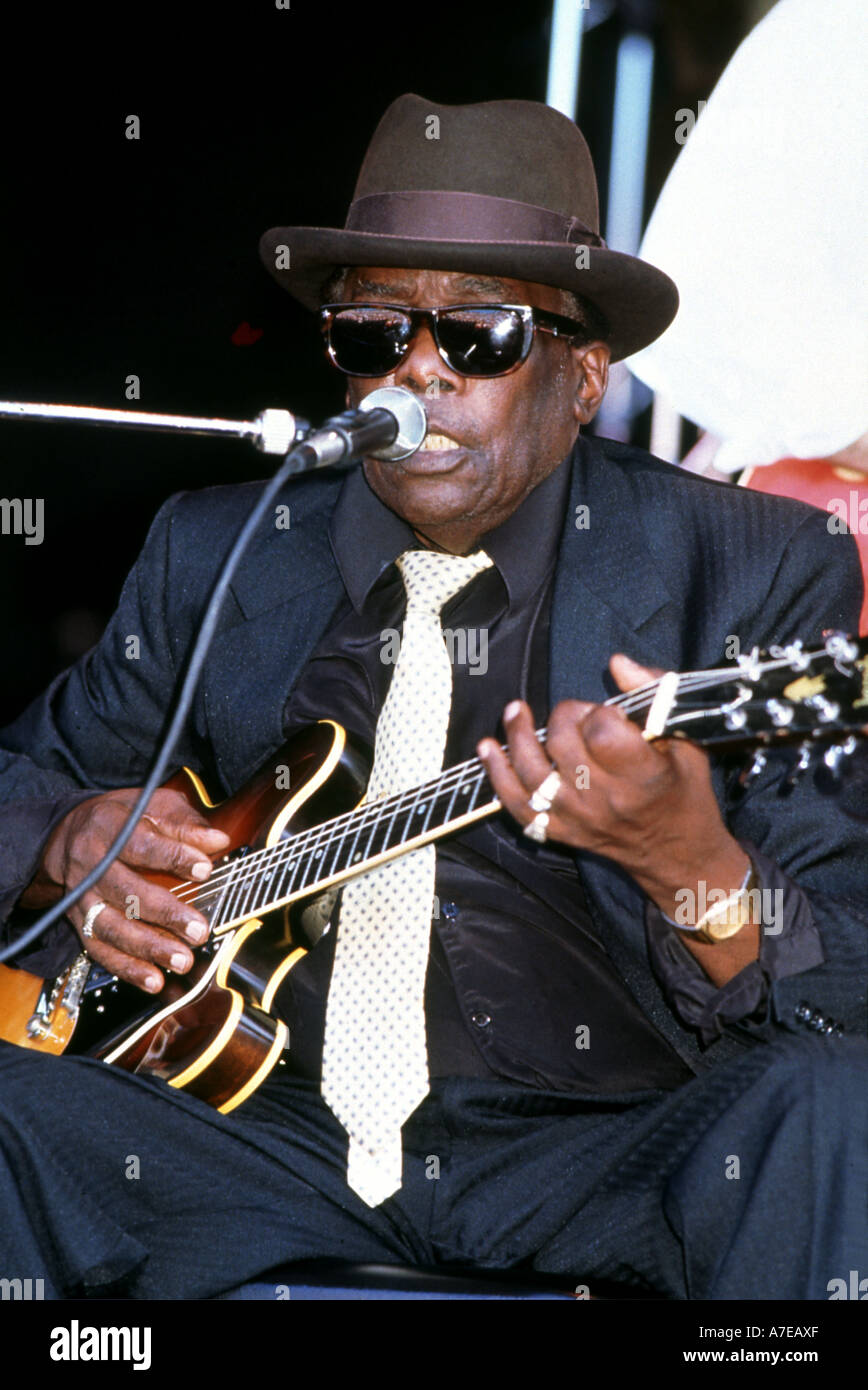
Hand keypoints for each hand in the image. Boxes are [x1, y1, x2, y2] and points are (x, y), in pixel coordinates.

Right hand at [25, 788, 230, 992]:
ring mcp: (84, 898)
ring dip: (149, 948)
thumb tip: (217, 840)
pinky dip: (127, 969)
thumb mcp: (151, 806)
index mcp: (109, 829)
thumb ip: (184, 824)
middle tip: (198, 930)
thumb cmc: (118, 820)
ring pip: (113, 927)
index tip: (204, 869)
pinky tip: (154, 980)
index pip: (142, 845)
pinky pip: (101, 951)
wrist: (64, 837)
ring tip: (181, 960)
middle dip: (166, 914)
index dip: (174, 857)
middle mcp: (92, 866)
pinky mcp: (81, 924)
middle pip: (128, 893)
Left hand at [477, 653, 749, 918]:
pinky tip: (489, 749)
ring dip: (517, 736)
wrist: (677, 853)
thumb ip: (653, 694)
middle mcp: (606, 800)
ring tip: (515, 711)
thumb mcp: (684, 740)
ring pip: (532, 773)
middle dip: (564, 717)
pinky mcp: (560, 831)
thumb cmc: (684, 791)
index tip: (610, 713)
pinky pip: (518, 805)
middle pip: (562, 746)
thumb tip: (619, 662)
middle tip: (578, 714)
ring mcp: (578, 819)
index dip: (599, 713)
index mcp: (642, 777)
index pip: (601, 733)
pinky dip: (498, 776)